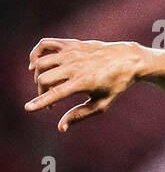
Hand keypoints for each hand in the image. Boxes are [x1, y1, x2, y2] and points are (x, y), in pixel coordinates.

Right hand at [26, 38, 144, 130]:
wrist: (129, 59)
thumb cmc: (116, 84)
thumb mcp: (102, 103)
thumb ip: (80, 114)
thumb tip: (60, 128)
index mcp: (84, 82)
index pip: (56, 93)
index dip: (40, 101)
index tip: (28, 108)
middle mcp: (75, 65)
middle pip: (44, 79)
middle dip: (41, 92)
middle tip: (50, 100)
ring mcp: (72, 52)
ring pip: (42, 63)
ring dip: (38, 76)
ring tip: (47, 85)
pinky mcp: (71, 44)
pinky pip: (45, 44)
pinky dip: (35, 53)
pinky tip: (35, 64)